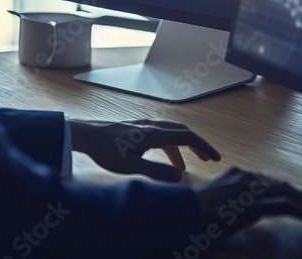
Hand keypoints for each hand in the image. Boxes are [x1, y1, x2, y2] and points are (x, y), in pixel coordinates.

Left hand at [70, 119, 220, 181]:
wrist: (86, 135)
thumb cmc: (106, 151)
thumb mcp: (132, 166)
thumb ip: (157, 172)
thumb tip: (180, 176)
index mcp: (154, 133)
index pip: (187, 137)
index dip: (204, 147)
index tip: (215, 158)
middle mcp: (152, 126)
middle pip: (182, 132)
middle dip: (196, 146)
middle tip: (206, 160)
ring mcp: (143, 126)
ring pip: (170, 135)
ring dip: (180, 149)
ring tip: (183, 168)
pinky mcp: (135, 129)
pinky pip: (159, 136)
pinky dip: (168, 147)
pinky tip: (162, 159)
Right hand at [193, 167, 301, 233]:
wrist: (181, 214)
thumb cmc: (188, 213)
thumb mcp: (209, 203)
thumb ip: (224, 203)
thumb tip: (230, 213)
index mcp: (234, 175)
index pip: (266, 182)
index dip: (284, 191)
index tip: (295, 199)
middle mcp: (245, 178)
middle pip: (280, 185)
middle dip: (300, 196)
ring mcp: (251, 189)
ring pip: (288, 194)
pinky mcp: (255, 203)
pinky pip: (287, 206)